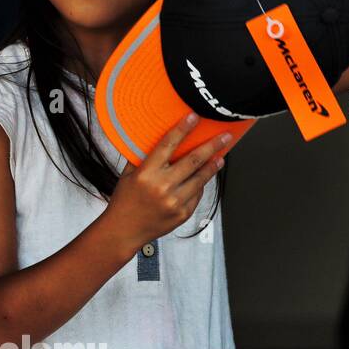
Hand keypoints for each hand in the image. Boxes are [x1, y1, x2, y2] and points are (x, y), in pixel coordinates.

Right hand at [102, 113, 229, 253]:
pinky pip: (197, 194)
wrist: (124, 230)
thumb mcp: (127, 176)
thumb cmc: (124, 202)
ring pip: (201, 178)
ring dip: (213, 165)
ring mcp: (175, 201)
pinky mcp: (183, 213)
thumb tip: (154, 140)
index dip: (182, 129)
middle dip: (212, 146)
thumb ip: (141, 158)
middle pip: (193, 160)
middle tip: (225, 136)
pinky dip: (201, 184)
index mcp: (146, 174)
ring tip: (221, 156)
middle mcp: (162, 187)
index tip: (194, 117)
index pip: (168, 145)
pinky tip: (203, 178)